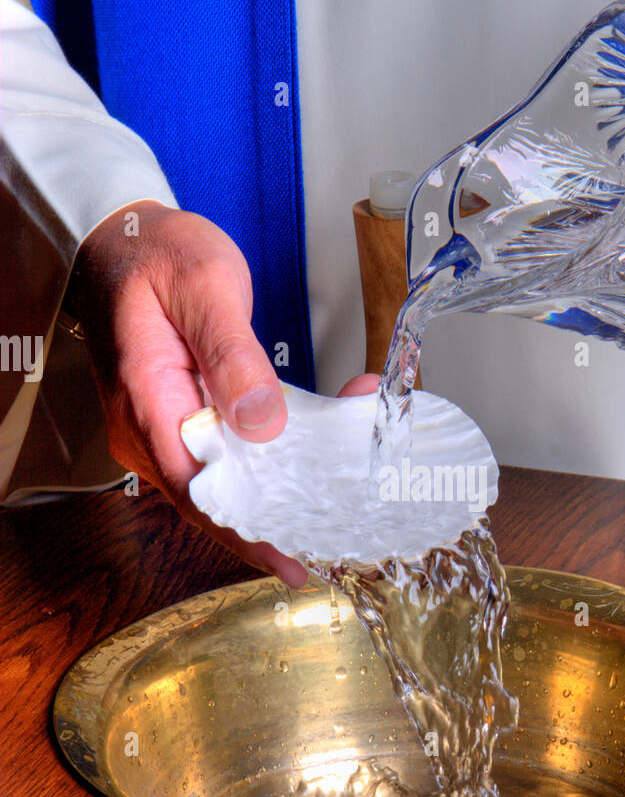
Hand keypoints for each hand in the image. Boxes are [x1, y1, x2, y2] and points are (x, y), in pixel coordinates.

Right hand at [66, 199, 378, 585]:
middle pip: (210, 498)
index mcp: (146, 400)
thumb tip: (263, 421)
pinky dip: (267, 463)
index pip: (195, 487)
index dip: (242, 530)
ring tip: (330, 507)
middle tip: (327, 542)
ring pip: (220, 481)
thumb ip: (233, 355)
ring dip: (275, 492)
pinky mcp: (180, 420)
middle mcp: (148, 429)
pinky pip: (223, 456)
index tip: (287, 559)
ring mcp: (161, 428)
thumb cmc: (158, 255)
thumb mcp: (204, 287)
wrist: (122, 237)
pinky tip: (309, 464)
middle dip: (270, 520)